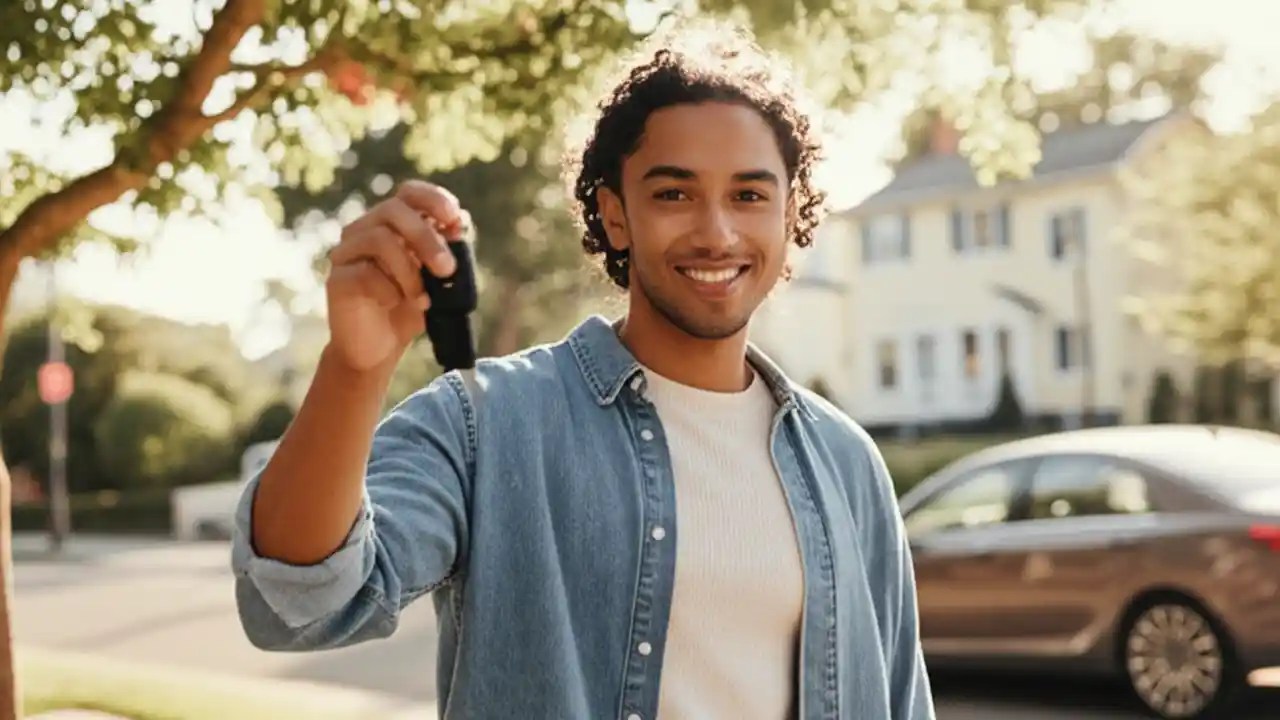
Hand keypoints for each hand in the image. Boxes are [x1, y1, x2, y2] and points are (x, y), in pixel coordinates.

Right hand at [324, 180, 466, 372]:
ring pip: (379, 239)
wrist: (378, 350)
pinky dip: (389, 290)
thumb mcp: (436, 281)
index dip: (432, 198)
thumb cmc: (407, 310)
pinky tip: (394, 303)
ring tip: (422, 299)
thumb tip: (460, 224)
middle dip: (426, 238)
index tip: (454, 218)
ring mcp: (348, 253)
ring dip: (409, 270)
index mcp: (393, 225)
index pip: (409, 193)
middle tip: (446, 269)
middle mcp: (366, 230)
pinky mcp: (337, 279)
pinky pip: (365, 273)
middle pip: (393, 211)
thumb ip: (448, 253)